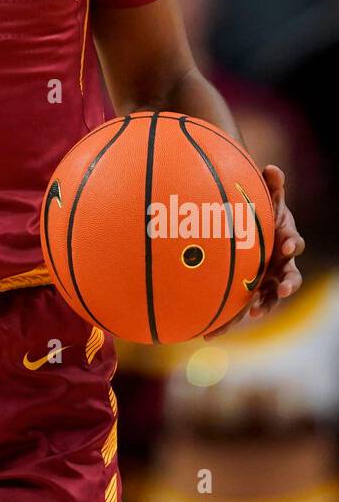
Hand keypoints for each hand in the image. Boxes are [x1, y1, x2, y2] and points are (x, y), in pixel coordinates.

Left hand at [204, 165, 303, 340]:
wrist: (247, 227)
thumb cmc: (258, 210)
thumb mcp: (265, 197)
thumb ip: (271, 185)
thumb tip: (272, 168)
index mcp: (284, 241)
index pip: (294, 244)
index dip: (292, 243)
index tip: (288, 243)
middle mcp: (279, 265)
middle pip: (288, 278)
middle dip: (286, 284)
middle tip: (281, 289)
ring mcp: (264, 282)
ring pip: (266, 298)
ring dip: (262, 306)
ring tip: (253, 314)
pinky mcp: (248, 294)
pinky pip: (238, 310)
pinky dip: (225, 322)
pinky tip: (207, 333)